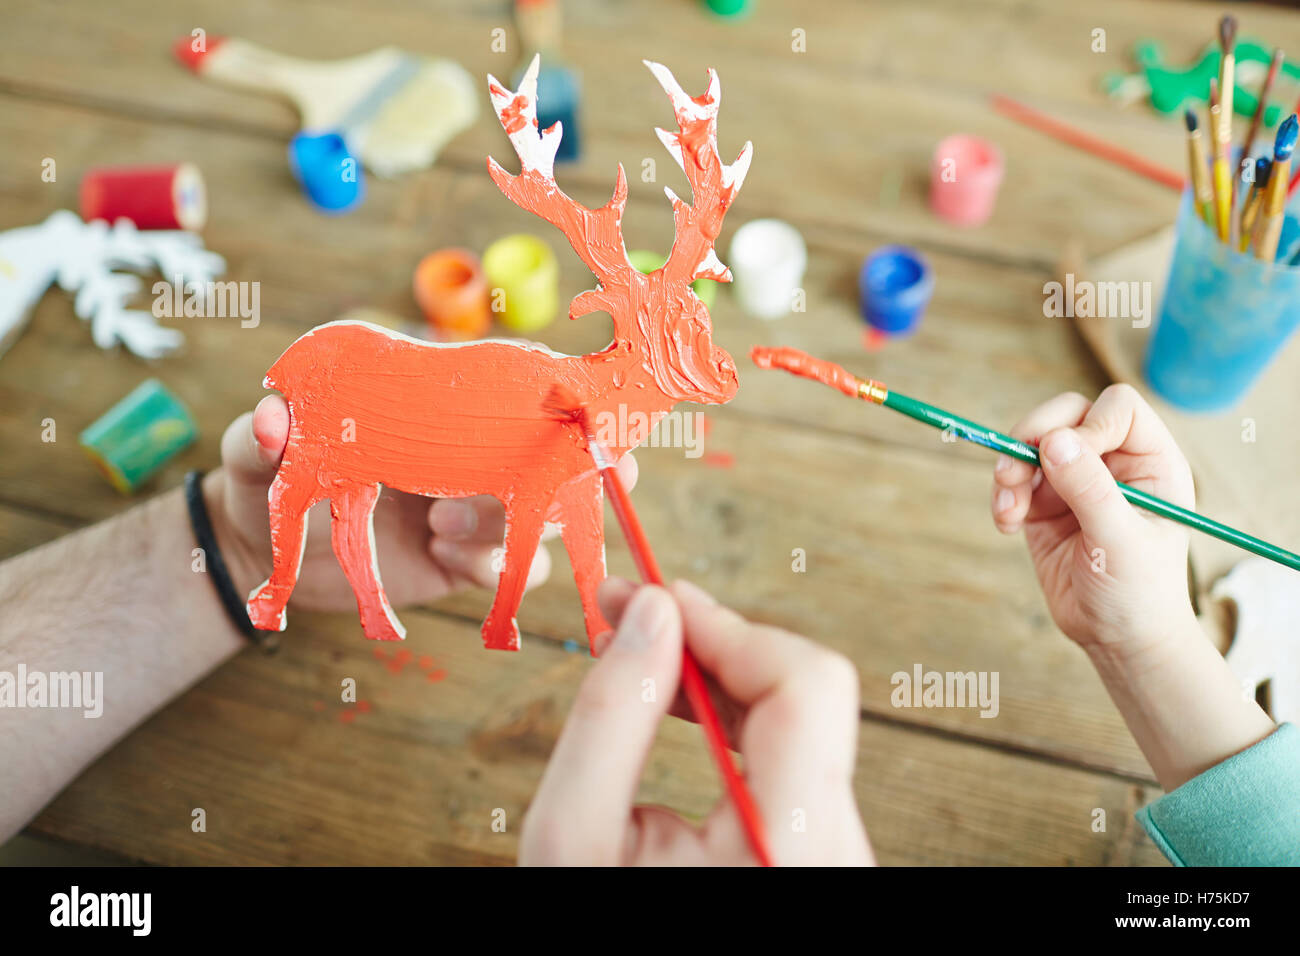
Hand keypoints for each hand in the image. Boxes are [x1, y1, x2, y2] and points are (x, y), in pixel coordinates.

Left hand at [206, 394, 634, 611]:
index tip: (578, 408)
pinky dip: (488, 565)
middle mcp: (466, 450)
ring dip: (506, 521)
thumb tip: (271, 420)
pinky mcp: (464, 559)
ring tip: (441, 525)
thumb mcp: (260, 456)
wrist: (261, 554)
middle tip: (562, 482)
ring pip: (541, 514)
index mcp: (434, 403)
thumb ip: (264, 438)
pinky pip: (510, 566)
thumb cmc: (267, 481)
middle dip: (577, 467)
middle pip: (552, 452)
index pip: (513, 383)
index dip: (557, 393)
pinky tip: (440, 557)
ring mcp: (471, 505)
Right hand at [519, 580, 873, 865]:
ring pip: (801, 724)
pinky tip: (679, 710)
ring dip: (720, 680)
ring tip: (644, 661)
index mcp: (790, 845)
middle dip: (712, 642)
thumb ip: (611, 717)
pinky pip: (793, 760)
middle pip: (804, 694)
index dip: (726, 625)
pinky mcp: (817, 854)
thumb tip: (648, 614)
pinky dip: (733, 723)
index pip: (804, 684)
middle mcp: (834, 849)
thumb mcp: (575, 842)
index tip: (653, 599)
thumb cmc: (596, 942)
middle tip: (629, 614)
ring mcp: (833, 854)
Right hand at [990, 385, 1196, 656]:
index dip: (1088, 423)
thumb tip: (1055, 441)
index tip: (1065, 457)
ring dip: (1010, 471)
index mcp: (1151, 461)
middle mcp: (1114, 462)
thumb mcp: (1120, 541)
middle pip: (1066, 415)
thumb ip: (1090, 489)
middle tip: (1013, 471)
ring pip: (1032, 444)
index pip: (1117, 409)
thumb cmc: (1139, 592)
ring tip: (1007, 511)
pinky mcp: (1045, 505)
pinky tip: (1006, 526)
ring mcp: (1076, 481)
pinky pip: (1013, 480)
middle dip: (1033, 438)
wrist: (1117, 640)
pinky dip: (1002, 496)